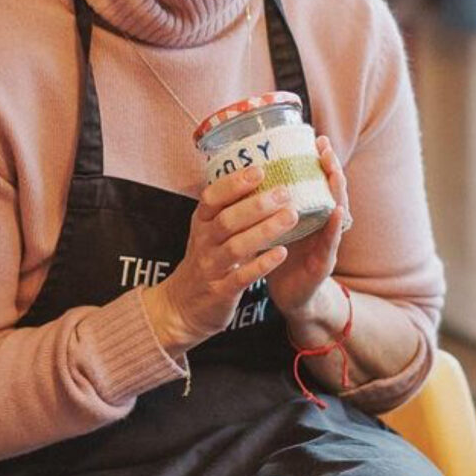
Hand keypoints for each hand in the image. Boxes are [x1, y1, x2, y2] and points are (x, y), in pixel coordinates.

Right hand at [144, 162, 295, 353]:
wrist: (183, 306)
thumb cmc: (206, 260)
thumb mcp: (209, 232)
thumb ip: (229, 209)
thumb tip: (261, 178)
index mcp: (201, 223)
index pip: (212, 198)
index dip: (234, 183)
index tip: (260, 170)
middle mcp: (204, 242)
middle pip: (228, 220)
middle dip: (257, 205)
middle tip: (285, 192)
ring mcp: (211, 267)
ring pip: (236, 246)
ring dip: (265, 230)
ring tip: (292, 216)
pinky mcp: (221, 291)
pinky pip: (242, 276)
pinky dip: (261, 264)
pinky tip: (281, 252)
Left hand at [267, 135, 349, 328]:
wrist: (287, 296)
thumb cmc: (280, 257)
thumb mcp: (273, 226)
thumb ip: (269, 204)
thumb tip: (248, 172)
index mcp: (308, 213)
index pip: (316, 182)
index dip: (319, 161)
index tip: (316, 139)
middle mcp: (321, 224)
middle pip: (331, 191)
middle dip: (331, 169)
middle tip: (326, 149)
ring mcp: (327, 242)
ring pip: (338, 212)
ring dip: (338, 192)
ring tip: (335, 172)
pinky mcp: (324, 263)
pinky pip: (331, 243)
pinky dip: (334, 227)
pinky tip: (335, 212)